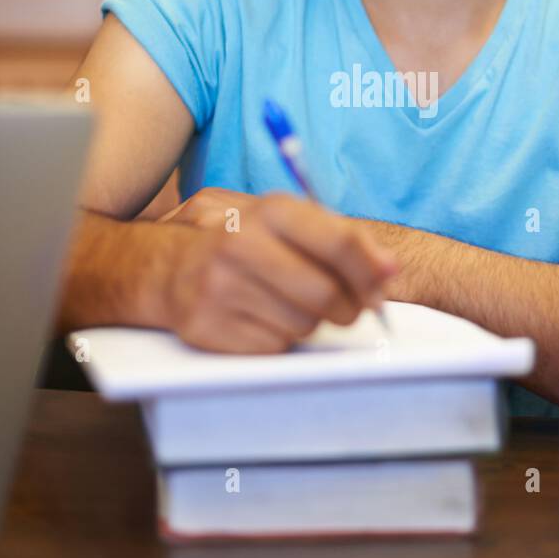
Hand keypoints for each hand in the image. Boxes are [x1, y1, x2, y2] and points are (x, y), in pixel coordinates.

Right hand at [160, 192, 398, 354]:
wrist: (168, 266)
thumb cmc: (245, 242)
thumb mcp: (289, 222)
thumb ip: (343, 238)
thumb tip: (390, 269)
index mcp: (270, 210)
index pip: (339, 243)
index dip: (370, 271)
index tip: (384, 286)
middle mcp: (241, 243)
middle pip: (326, 294)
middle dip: (348, 308)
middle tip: (346, 308)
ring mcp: (220, 286)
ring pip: (304, 325)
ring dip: (310, 322)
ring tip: (289, 304)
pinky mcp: (207, 325)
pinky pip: (274, 347)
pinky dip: (279, 338)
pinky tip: (261, 318)